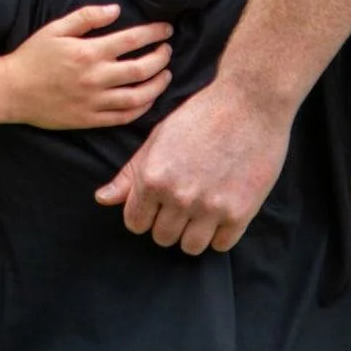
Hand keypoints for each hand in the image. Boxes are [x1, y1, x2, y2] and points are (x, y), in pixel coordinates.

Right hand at [5, 4, 171, 128]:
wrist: (13, 91)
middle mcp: (96, 78)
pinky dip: (142, 109)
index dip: (153, 33)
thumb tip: (116, 10)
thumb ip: (87, 17)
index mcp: (88, 52)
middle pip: (141, 69)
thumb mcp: (56, 29)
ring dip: (158, 85)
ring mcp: (95, 102)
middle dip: (161, 58)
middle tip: (167, 50)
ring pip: (138, 97)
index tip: (166, 29)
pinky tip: (148, 99)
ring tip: (166, 75)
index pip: (132, 41)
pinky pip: (124, 117)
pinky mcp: (90, 119)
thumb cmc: (33, 56)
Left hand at [95, 76, 292, 253]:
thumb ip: (130, 174)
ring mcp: (209, 207)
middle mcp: (178, 197)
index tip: (157, 203)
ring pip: (190, 247)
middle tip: (183, 201)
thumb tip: (102, 199)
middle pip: (162, 237)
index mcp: (152, 177)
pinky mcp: (239, 213)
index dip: (144, 214)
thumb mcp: (157, 138)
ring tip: (201, 209)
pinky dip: (219, 233)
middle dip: (168, 222)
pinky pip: (220, 245)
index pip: (135, 223)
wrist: (248, 103)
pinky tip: (221, 210)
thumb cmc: (199, 115)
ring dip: (193, 232)